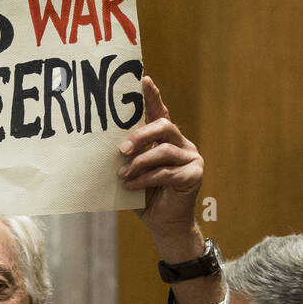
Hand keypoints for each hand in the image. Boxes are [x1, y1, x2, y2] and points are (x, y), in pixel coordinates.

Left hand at [119, 76, 202, 245]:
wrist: (163, 224)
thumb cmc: (145, 196)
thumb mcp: (133, 172)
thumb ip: (128, 156)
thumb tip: (108, 144)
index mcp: (167, 139)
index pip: (160, 112)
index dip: (152, 96)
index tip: (143, 79)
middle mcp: (182, 145)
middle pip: (164, 126)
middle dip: (141, 135)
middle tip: (122, 148)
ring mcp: (191, 158)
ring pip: (164, 150)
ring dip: (139, 162)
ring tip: (123, 174)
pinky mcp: (194, 175)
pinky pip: (166, 172)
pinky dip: (145, 179)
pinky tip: (132, 185)